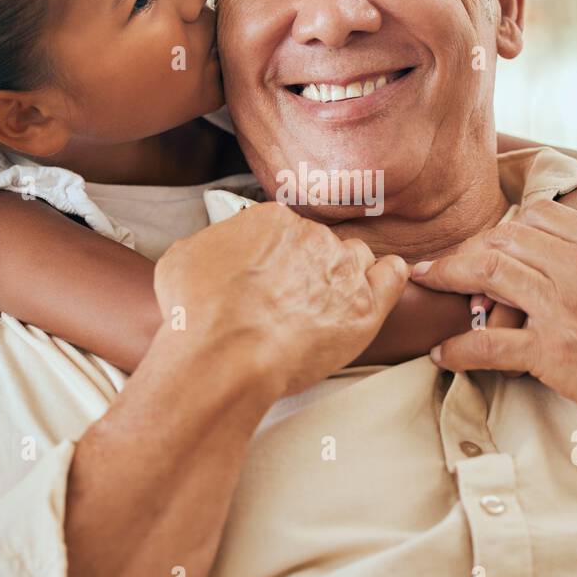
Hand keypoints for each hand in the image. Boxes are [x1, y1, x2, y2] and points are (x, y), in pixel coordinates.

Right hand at [154, 201, 408, 399]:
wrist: (224, 356)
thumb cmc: (196, 313)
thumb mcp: (184, 256)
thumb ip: (215, 244)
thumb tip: (221, 249)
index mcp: (272, 219)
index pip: (287, 231)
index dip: (278, 257)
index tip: (269, 279)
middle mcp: (312, 235)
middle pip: (321, 245)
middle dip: (309, 270)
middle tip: (289, 302)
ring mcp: (342, 269)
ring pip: (356, 260)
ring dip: (344, 277)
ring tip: (322, 308)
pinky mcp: (365, 306)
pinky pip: (392, 277)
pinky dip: (388, 280)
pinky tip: (377, 289)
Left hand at [409, 199, 576, 439]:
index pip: (537, 216)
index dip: (505, 228)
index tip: (489, 244)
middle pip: (503, 238)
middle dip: (468, 248)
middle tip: (444, 265)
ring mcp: (564, 309)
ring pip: (487, 272)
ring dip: (448, 277)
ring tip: (426, 285)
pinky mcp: (553, 354)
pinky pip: (488, 344)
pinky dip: (458, 348)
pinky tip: (442, 354)